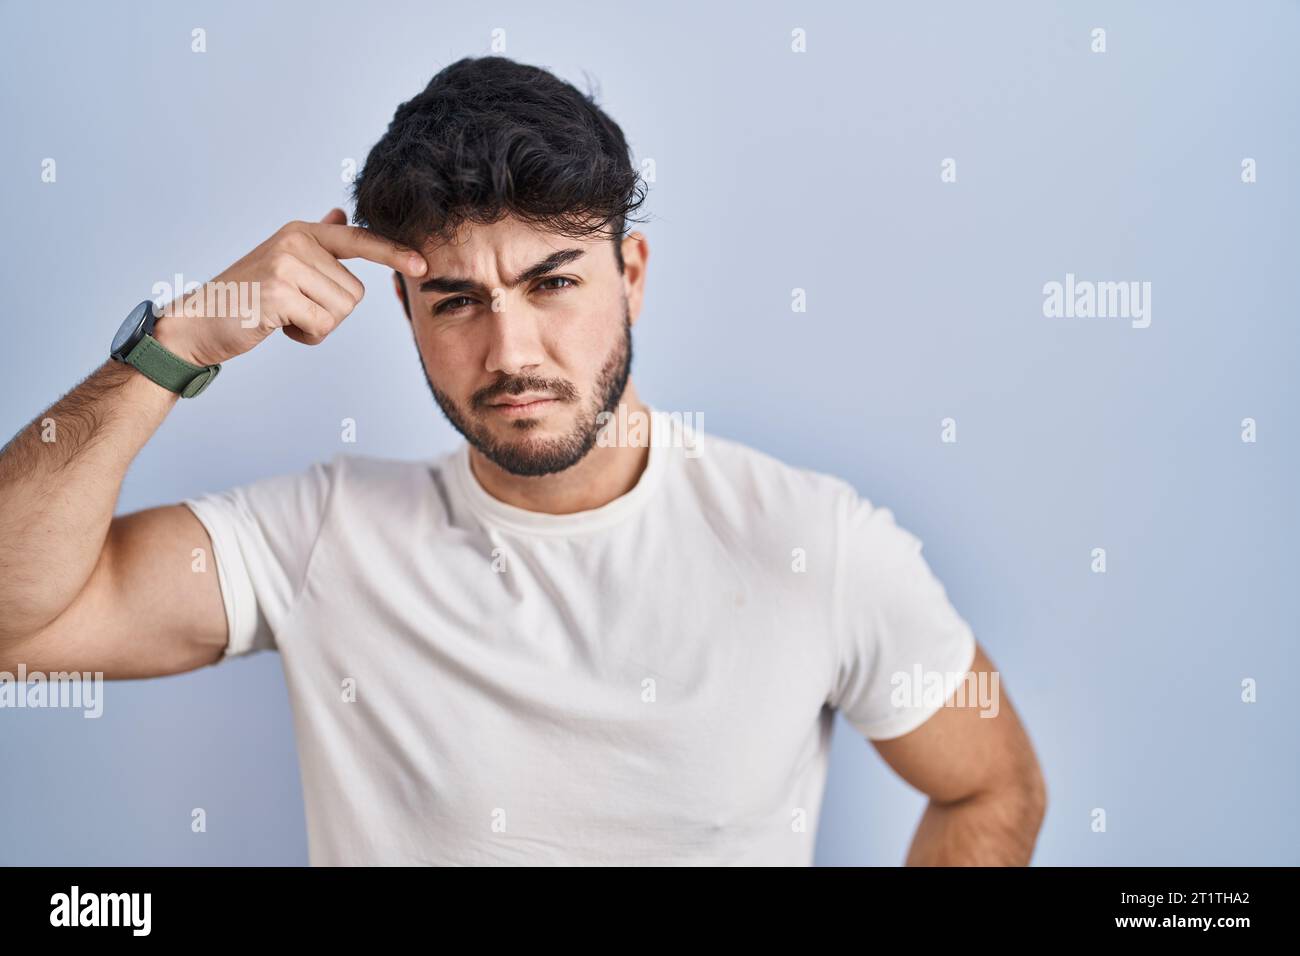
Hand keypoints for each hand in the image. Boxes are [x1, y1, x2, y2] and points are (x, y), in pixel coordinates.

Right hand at [151, 209, 426, 365]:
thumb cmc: (248, 296)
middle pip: (355, 292)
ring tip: (283, 315)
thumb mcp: (284, 261)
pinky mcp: (280, 292)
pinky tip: (278, 326)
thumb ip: (318, 243)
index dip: (393, 253)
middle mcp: (296, 241)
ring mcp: (287, 264)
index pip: (359, 239)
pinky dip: (306, 337)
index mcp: (302, 232)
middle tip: (292, 307)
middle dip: (330, 311)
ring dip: (317, 325)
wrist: (200, 320)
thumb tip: (341, 214)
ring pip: (342, 311)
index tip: (422, 266)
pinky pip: (323, 326)